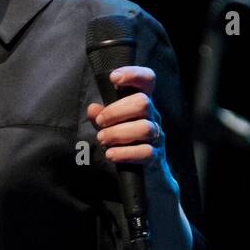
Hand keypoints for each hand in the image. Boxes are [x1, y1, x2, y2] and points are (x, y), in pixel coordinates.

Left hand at [88, 65, 173, 187]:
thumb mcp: (111, 126)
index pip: (147, 80)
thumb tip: (92, 109)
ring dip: (118, 133)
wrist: (146, 176)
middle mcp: (152, 116)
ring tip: (103, 140)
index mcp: (142, 103)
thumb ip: (102, 117)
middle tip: (101, 122)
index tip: (114, 78)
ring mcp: (156, 136)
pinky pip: (145, 152)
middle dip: (117, 111)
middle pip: (143, 103)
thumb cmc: (126, 143)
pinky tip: (111, 154)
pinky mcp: (155, 157)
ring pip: (144, 128)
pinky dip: (125, 153)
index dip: (133, 74)